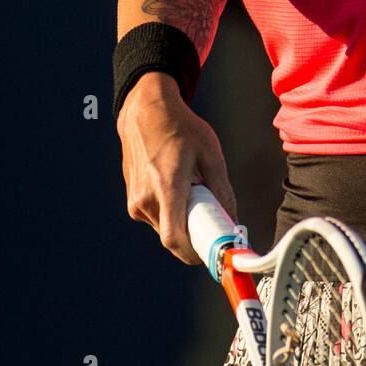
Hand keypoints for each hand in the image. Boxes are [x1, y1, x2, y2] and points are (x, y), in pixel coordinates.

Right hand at [117, 72, 237, 264]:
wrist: (146, 112)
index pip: (174, 239)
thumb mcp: (210, 154)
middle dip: (196, 234)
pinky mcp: (133, 201)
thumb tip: (233, 219)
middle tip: (213, 219)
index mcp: (165, 187)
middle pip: (173, 237)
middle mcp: (145, 199)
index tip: (214, 254)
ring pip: (165, 229)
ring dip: (183, 221)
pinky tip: (179, 187)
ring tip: (193, 192)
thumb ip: (222, 190)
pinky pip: (157, 218)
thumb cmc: (179, 128)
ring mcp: (135, 201)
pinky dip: (172, 213)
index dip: (195, 253)